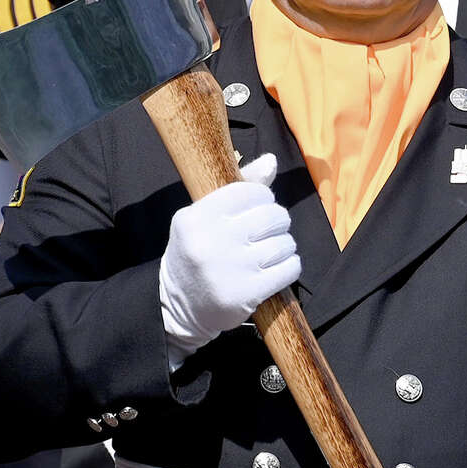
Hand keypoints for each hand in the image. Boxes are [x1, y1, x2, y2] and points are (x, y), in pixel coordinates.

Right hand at [159, 154, 300, 366]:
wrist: (177, 306)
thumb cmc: (196, 253)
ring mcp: (228, 269)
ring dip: (284, 246)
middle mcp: (210, 241)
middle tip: (268, 232)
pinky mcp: (245, 294)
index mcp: (196, 217)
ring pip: (284, 243)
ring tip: (270, 252)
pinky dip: (290, 266)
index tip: (258, 210)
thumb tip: (271, 161)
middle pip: (272, 216)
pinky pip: (289, 269)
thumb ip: (238, 189)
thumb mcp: (203, 217)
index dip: (263, 199)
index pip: (250, 192)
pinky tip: (277, 269)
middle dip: (278, 222)